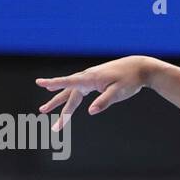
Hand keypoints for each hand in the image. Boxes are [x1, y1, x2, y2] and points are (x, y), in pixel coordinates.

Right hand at [35, 55, 153, 130]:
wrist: (139, 68)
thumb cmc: (130, 80)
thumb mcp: (119, 93)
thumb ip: (104, 101)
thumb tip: (90, 112)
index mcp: (91, 79)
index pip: (68, 82)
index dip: (53, 83)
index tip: (39, 83)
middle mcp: (87, 77)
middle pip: (68, 92)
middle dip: (55, 103)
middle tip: (41, 111)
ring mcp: (91, 78)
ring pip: (72, 92)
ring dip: (60, 102)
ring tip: (46, 110)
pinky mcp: (95, 81)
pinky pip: (79, 90)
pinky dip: (70, 96)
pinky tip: (66, 99)